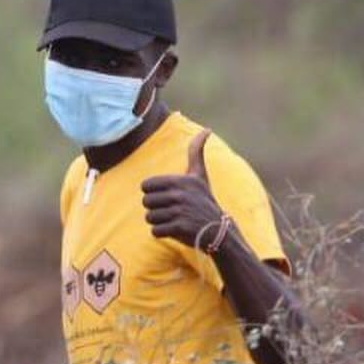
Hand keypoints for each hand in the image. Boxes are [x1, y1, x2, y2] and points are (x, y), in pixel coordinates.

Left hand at [141, 130, 225, 249]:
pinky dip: (161, 233)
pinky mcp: (180, 228)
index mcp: (181, 180)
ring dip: (158, 221)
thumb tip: (207, 129)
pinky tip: (174, 230)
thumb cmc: (204, 200)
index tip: (166, 197)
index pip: (146, 185)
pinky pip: (155, 231)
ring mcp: (180, 211)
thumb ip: (196, 152)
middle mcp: (180, 194)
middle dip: (155, 208)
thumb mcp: (200, 175)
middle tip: (171, 210)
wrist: (217, 229)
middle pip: (146, 202)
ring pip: (149, 217)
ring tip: (173, 220)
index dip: (153, 193)